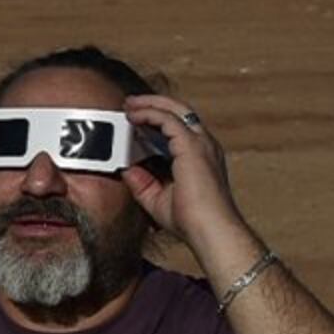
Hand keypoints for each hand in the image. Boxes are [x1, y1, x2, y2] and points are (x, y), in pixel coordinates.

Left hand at [120, 94, 248, 250]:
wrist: (209, 230)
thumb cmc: (189, 220)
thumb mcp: (156, 198)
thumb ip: (142, 181)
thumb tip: (125, 168)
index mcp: (199, 156)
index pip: (178, 128)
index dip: (155, 119)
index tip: (134, 118)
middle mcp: (204, 145)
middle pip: (179, 111)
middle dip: (153, 103)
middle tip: (130, 104)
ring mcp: (201, 143)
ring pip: (174, 110)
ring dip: (149, 104)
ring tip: (129, 104)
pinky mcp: (192, 146)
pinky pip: (167, 119)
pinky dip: (149, 113)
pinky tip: (133, 116)